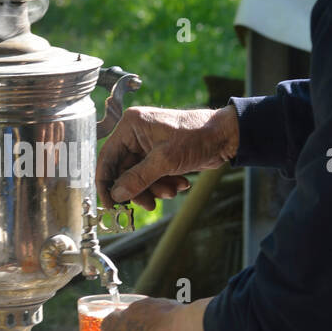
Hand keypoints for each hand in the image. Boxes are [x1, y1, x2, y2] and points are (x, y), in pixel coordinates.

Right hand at [95, 104, 238, 210]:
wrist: (225, 136)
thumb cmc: (197, 136)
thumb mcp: (165, 161)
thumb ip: (138, 178)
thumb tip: (117, 194)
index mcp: (131, 126)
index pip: (107, 157)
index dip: (106, 183)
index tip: (110, 204)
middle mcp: (135, 135)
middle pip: (124, 172)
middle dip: (139, 189)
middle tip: (149, 204)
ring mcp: (147, 146)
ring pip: (139, 178)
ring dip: (154, 189)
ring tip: (172, 191)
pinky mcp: (159, 156)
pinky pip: (152, 177)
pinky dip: (164, 184)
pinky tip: (181, 183)